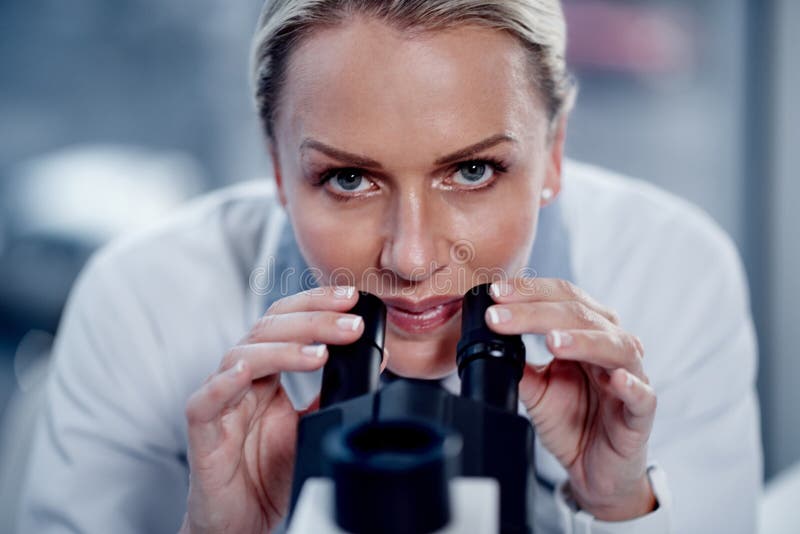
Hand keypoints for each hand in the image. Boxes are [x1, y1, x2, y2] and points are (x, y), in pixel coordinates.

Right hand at [180, 286, 372, 533]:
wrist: (242, 521)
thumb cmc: (270, 473)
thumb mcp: (312, 425)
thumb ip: (332, 392)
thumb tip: (376, 361)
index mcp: (267, 370)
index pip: (289, 321)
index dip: (317, 304)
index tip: (352, 298)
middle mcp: (242, 375)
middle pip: (270, 329)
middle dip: (313, 321)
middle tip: (349, 323)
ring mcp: (220, 399)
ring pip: (242, 355)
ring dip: (283, 350)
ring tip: (319, 353)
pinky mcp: (201, 428)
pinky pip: (206, 400)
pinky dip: (224, 383)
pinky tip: (244, 373)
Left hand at [486, 278, 656, 520]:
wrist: (594, 469)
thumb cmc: (572, 420)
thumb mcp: (535, 389)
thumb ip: (518, 365)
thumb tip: (488, 342)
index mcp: (586, 332)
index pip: (561, 298)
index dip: (529, 293)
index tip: (495, 295)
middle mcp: (611, 345)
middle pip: (580, 315)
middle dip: (537, 313)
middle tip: (501, 317)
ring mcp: (631, 376)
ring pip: (615, 347)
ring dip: (582, 340)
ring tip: (552, 341)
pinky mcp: (641, 413)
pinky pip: (642, 395)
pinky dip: (630, 384)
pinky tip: (615, 379)